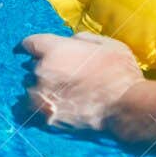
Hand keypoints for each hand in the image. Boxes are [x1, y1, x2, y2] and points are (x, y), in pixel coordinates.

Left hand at [17, 31, 145, 134]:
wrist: (126, 107)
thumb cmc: (120, 73)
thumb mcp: (107, 44)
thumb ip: (82, 39)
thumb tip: (70, 41)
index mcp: (55, 50)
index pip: (29, 43)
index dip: (31, 46)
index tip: (31, 50)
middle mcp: (42, 71)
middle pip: (30, 67)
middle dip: (43, 68)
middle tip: (61, 74)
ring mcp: (42, 96)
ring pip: (29, 89)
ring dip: (40, 89)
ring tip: (58, 93)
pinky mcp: (45, 117)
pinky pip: (31, 111)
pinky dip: (38, 108)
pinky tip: (51, 108)